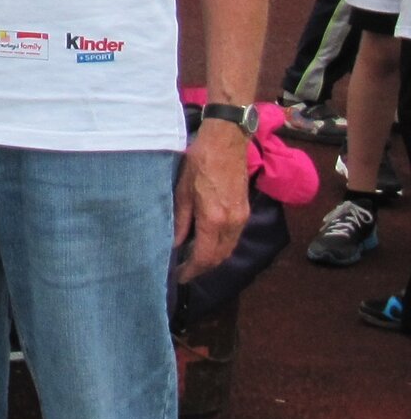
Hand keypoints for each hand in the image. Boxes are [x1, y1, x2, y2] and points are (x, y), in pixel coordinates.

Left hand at [173, 119, 250, 279]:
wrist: (227, 141)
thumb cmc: (200, 161)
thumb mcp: (182, 190)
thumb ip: (180, 220)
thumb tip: (174, 243)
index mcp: (214, 219)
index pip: (204, 256)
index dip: (191, 270)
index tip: (179, 276)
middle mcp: (232, 223)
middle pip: (219, 258)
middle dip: (202, 268)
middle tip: (184, 271)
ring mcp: (241, 218)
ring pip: (229, 249)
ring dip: (213, 259)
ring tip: (193, 260)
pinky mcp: (245, 211)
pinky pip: (234, 238)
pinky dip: (221, 247)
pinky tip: (208, 243)